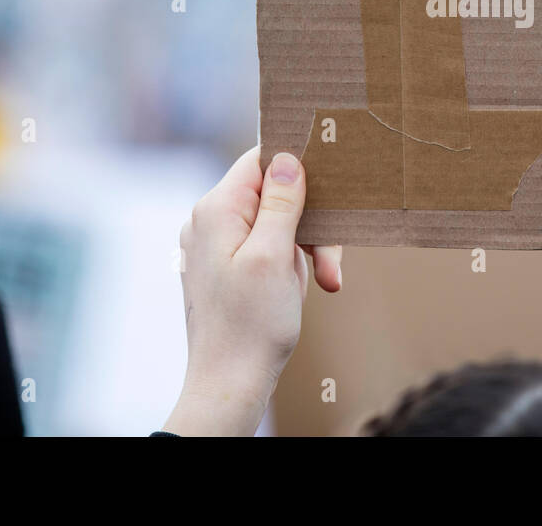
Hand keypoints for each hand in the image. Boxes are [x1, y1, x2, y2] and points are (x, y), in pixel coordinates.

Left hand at [163, 148, 340, 435]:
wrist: (229, 384)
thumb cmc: (251, 325)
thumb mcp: (274, 257)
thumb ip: (282, 202)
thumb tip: (287, 157)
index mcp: (217, 209)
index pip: (260, 159)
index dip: (297, 163)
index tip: (332, 179)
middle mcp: (210, 221)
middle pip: (274, 194)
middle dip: (309, 223)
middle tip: (330, 264)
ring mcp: (215, 244)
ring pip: (276, 222)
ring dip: (305, 248)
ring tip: (321, 281)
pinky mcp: (225, 266)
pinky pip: (266, 245)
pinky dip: (290, 263)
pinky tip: (300, 288)